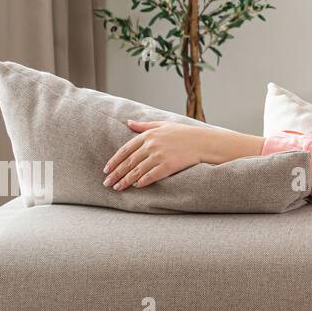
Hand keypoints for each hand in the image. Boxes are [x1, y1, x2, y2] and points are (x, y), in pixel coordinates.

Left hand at [103, 120, 262, 190]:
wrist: (204, 142)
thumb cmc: (185, 133)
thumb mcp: (164, 125)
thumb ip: (144, 125)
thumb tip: (129, 122)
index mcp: (149, 135)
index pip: (125, 150)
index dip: (114, 161)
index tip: (106, 169)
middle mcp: (152, 145)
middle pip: (128, 162)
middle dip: (116, 174)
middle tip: (106, 183)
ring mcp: (160, 156)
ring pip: (137, 171)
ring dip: (125, 181)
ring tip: (117, 188)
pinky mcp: (168, 166)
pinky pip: (151, 176)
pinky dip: (141, 182)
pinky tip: (135, 186)